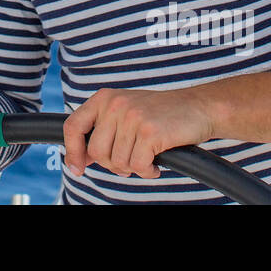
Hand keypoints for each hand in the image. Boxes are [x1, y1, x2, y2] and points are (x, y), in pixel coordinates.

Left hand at [63, 87, 213, 178]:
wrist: (197, 106)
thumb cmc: (161, 114)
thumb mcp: (125, 112)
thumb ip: (103, 130)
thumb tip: (80, 159)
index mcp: (104, 98)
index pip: (73, 126)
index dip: (72, 151)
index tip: (78, 168)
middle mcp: (114, 105)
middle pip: (97, 152)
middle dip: (113, 164)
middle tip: (132, 159)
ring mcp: (132, 117)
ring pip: (118, 162)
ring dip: (134, 168)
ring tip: (147, 157)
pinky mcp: (150, 132)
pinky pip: (138, 166)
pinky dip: (148, 171)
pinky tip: (156, 163)